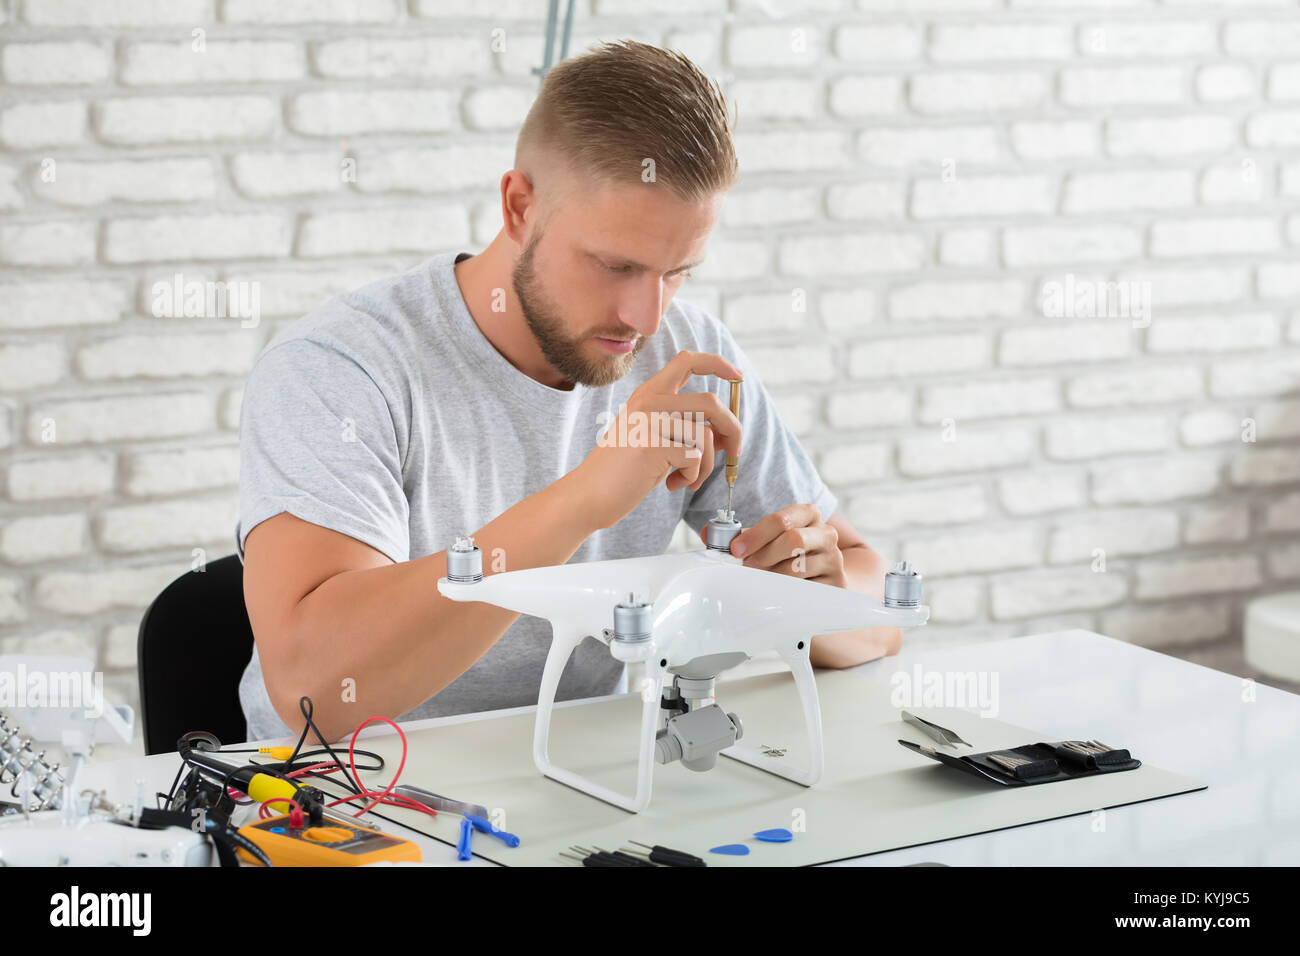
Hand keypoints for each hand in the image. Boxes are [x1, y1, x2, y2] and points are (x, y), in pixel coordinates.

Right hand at [577, 350, 742, 529]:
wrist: (589, 495)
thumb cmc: (623, 471)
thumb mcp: (652, 437)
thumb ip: (683, 426)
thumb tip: (727, 431)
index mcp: (648, 394)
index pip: (687, 361)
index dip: (718, 364)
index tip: (737, 375)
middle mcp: (649, 402)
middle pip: (711, 402)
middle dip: (734, 428)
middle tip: (734, 451)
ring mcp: (649, 422)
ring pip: (707, 436)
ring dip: (706, 464)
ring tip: (688, 478)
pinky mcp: (652, 446)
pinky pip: (695, 458)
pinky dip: (691, 477)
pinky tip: (671, 484)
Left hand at [706, 503, 846, 586]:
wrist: (823, 575)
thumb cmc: (789, 553)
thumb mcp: (769, 538)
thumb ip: (741, 535)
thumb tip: (708, 532)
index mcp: (808, 515)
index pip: (782, 519)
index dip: (755, 535)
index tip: (735, 550)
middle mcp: (826, 533)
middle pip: (793, 540)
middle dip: (764, 555)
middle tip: (747, 567)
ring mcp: (834, 559)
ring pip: (798, 567)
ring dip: (772, 576)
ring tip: (759, 581)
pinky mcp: (837, 584)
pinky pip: (807, 590)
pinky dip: (786, 592)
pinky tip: (777, 593)